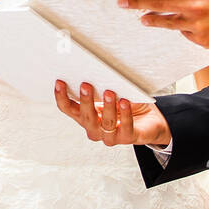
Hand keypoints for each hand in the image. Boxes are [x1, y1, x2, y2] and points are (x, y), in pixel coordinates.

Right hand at [53, 81, 171, 146]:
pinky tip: (125, 102)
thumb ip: (101, 87)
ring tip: (110, 92)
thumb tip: (96, 70)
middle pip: (85, 117)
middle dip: (85, 100)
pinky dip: (125, 114)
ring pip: (105, 123)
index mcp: (85, 116)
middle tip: (86, 85)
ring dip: (107, 107)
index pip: (68, 109)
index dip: (62, 97)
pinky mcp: (127, 137)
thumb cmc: (126, 104)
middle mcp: (94, 128)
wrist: (149, 120)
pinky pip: (125, 127)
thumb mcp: (111, 93)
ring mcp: (110, 136)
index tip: (60, 82)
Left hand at [117, 0, 208, 51]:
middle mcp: (193, 5)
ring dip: (150, 19)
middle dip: (136, 1)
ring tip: (141, 18)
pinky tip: (174, 26)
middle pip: (157, 2)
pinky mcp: (198, 39)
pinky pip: (182, 33)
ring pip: (165, 22)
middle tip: (121, 1)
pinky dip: (177, 28)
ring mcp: (195, 24)